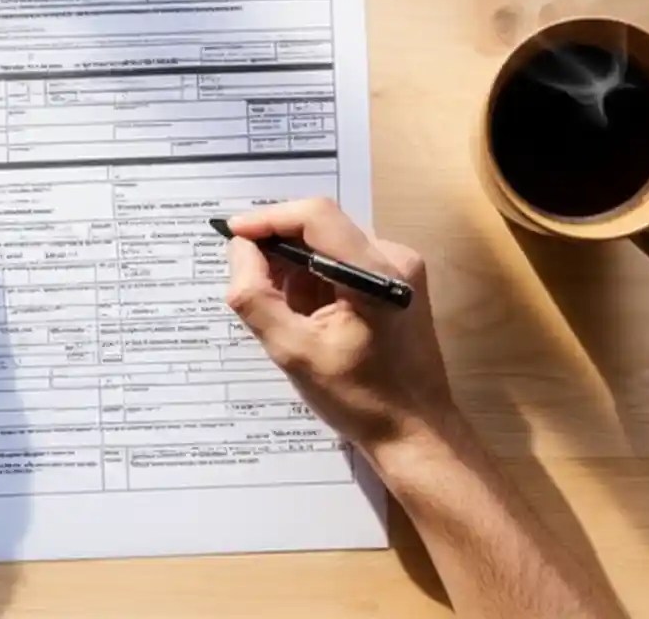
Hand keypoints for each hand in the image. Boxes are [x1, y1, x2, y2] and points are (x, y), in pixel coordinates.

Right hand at [223, 198, 451, 449]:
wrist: (416, 433)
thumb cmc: (358, 400)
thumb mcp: (293, 353)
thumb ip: (257, 297)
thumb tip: (238, 251)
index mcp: (375, 272)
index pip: (315, 216)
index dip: (268, 219)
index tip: (231, 235)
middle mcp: (394, 258)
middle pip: (322, 227)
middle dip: (278, 248)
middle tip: (247, 280)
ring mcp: (401, 270)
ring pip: (330, 245)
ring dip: (296, 268)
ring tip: (280, 310)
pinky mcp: (398, 284)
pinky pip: (344, 263)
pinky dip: (316, 280)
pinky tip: (306, 316)